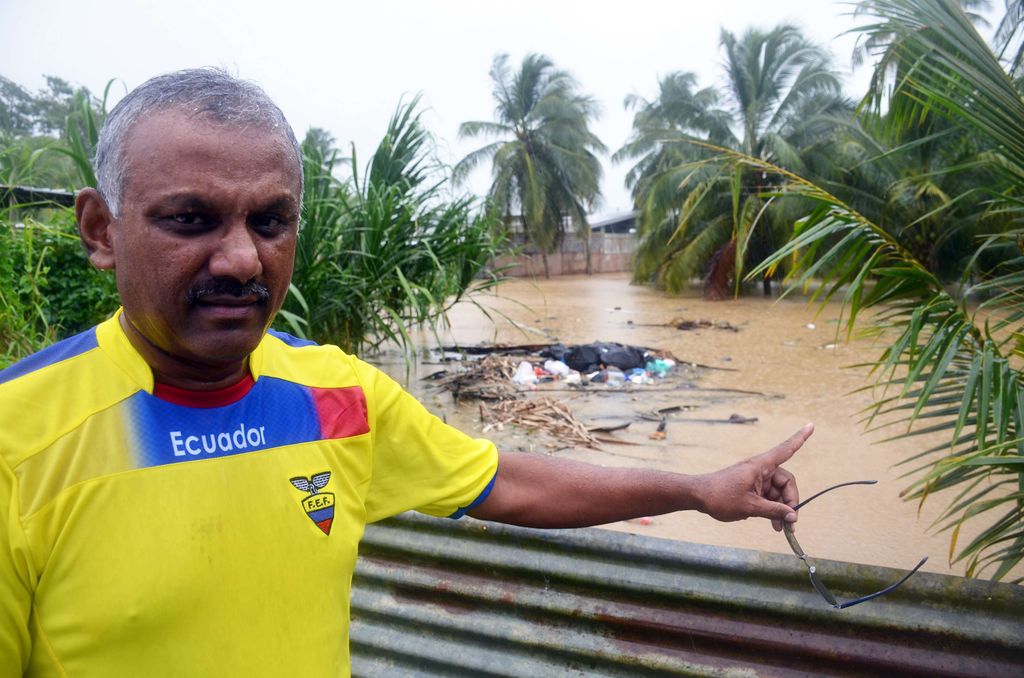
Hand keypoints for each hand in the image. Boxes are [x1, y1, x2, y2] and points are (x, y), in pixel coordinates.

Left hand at [696, 423, 811, 530]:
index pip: (785, 449)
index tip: (811, 425)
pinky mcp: (752, 488)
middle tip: (790, 523)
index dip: (799, 438)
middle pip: (786, 482)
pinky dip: (773, 509)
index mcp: (760, 466)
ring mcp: (756, 479)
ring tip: (781, 528)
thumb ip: (773, 511)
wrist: (697, 497)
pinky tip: (774, 524)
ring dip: (781, 509)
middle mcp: (761, 469)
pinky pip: (769, 497)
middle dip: (790, 502)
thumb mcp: (749, 506)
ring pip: (778, 493)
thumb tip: (793, 516)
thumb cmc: (720, 497)